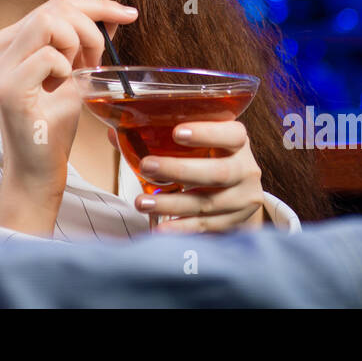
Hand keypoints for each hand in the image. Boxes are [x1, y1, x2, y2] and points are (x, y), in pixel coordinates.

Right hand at [0, 0, 137, 234]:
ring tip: (80, 74)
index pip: (55, 3)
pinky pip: (49, 56)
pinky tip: (63, 89)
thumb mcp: (75, 74)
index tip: (127, 14)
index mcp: (12, 40)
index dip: (95, 4)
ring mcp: (0, 66)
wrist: (38, 169)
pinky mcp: (8, 87)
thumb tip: (112, 15)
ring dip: (78, 46)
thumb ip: (86, 43)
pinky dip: (67, 70)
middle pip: (55, 7)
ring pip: (49, 22)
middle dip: (91, 28)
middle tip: (98, 61)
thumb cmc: (53, 124)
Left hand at [116, 121, 265, 232]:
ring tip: (141, 202)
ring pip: (206, 202)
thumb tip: (116, 132)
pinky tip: (159, 228)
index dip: (206, 132)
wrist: (239, 197)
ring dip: (170, 204)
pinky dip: (180, 228)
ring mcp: (243, 199)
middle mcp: (245, 169)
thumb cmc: (210, 161)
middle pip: (218, 172)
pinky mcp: (235, 223)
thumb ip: (159, 136)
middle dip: (178, 170)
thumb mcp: (198, 145)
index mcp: (238, 142)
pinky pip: (205, 226)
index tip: (176, 133)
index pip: (231, 134)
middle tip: (146, 166)